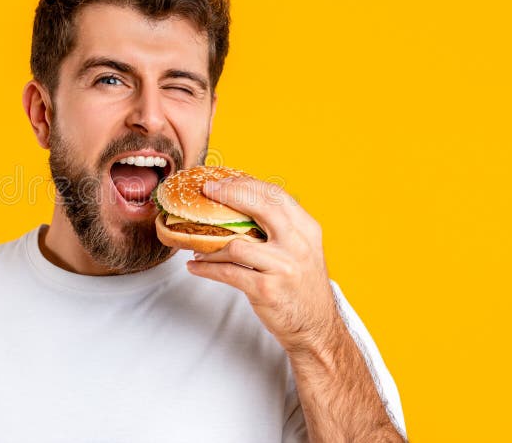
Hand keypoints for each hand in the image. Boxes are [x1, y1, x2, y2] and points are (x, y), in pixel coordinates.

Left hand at [187, 177, 339, 350]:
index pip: (276, 195)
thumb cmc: (301, 287)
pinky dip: (206, 268)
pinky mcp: (266, 289)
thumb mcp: (302, 250)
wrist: (316, 329)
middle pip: (260, 207)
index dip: (245, 184)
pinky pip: (227, 272)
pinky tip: (195, 266)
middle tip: (206, 193)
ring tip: (196, 247)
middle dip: (229, 195)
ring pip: (236, 244)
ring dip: (210, 245)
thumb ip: (281, 228)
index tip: (222, 182)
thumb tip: (241, 203)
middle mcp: (298, 245)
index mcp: (307, 230)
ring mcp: (283, 267)